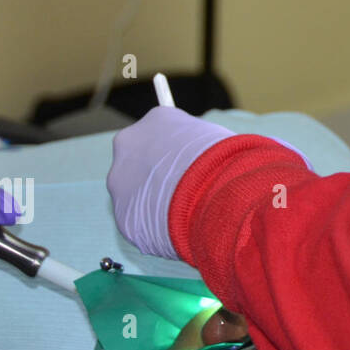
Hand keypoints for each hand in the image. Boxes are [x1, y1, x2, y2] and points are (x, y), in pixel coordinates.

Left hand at [108, 108, 310, 259]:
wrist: (212, 195)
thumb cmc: (227, 161)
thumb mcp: (223, 141)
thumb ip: (208, 147)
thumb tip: (228, 154)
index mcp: (157, 121)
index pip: (163, 130)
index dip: (178, 148)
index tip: (189, 159)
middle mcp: (129, 146)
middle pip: (143, 161)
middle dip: (161, 174)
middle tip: (189, 187)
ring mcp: (121, 184)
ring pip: (139, 194)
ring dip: (159, 201)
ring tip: (192, 211)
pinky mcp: (125, 219)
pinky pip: (144, 223)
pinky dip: (160, 227)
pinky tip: (185, 228)